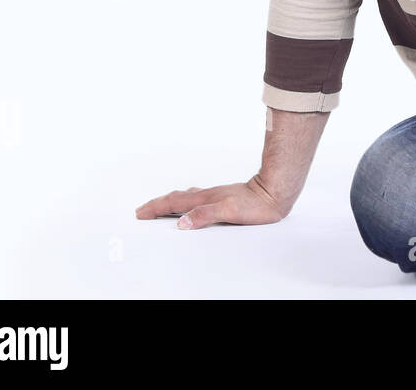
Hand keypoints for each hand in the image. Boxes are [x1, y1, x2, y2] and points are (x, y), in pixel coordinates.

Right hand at [135, 175, 287, 229]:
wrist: (274, 191)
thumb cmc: (256, 203)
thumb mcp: (229, 211)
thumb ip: (205, 215)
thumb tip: (181, 223)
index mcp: (205, 198)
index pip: (175, 203)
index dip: (156, 208)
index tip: (141, 212)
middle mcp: (208, 195)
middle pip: (177, 198)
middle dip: (158, 204)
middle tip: (144, 210)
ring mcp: (216, 195)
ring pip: (187, 197)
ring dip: (170, 202)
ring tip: (161, 206)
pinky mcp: (224, 198)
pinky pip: (198, 199)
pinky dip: (186, 202)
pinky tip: (192, 205)